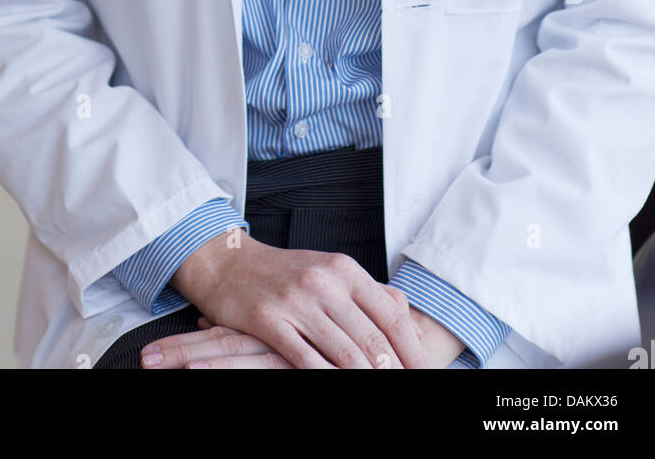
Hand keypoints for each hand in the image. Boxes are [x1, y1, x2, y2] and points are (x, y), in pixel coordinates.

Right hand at [166, 232, 428, 368]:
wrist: (229, 263)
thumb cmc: (288, 273)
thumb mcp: (333, 273)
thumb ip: (371, 296)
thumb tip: (411, 327)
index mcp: (345, 269)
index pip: (391, 315)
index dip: (412, 349)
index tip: (425, 372)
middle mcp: (324, 282)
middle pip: (372, 339)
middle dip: (394, 371)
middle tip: (408, 387)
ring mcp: (296, 300)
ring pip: (344, 353)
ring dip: (366, 379)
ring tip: (379, 392)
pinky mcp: (268, 320)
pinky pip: (305, 359)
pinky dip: (326, 378)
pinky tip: (338, 388)